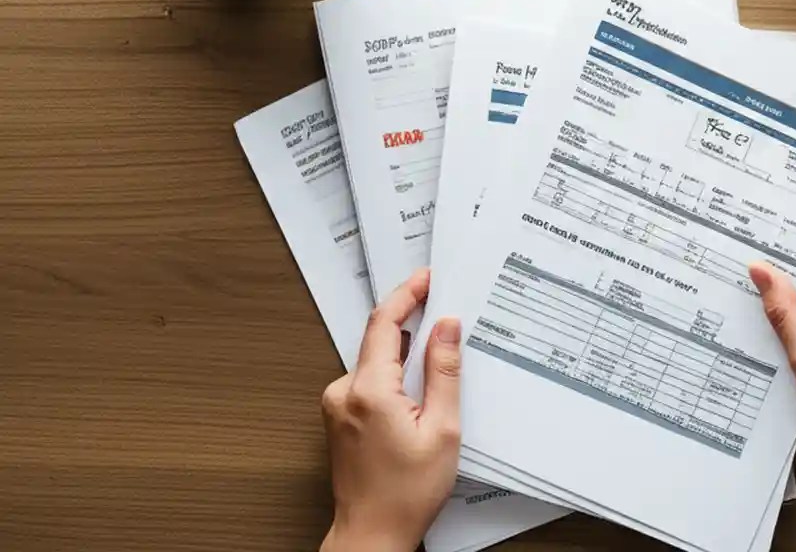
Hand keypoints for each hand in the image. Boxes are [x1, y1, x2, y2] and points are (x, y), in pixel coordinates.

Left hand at [320, 269, 461, 551]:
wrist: (372, 534)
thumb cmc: (406, 494)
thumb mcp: (443, 429)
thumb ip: (444, 371)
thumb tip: (447, 327)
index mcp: (369, 391)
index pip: (385, 323)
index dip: (407, 294)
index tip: (426, 279)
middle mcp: (344, 392)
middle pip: (379, 339)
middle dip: (412, 323)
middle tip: (445, 313)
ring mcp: (337, 404)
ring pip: (375, 361)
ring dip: (404, 354)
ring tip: (438, 361)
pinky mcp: (339, 416)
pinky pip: (368, 380)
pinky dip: (393, 376)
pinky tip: (417, 392)